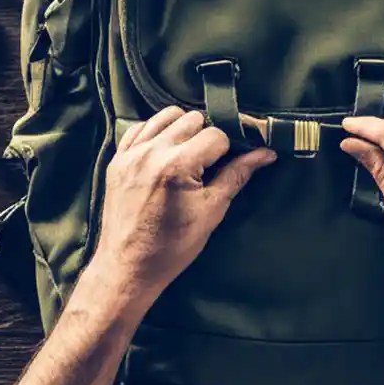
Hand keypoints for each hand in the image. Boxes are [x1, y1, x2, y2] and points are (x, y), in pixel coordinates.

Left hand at [89, 106, 276, 305]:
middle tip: (209, 161)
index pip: (216, 135)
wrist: (128, 267)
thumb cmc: (174, 246)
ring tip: (188, 153)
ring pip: (166, 116)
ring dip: (183, 128)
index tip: (231, 162)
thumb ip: (237, 175)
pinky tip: (164, 152)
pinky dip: (156, 132)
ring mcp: (131, 154)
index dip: (229, 149)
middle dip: (206, 135)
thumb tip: (266, 152)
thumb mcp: (212, 211)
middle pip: (192, 119)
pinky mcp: (117, 159)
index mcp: (177, 165)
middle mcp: (152, 152)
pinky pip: (140, 128)